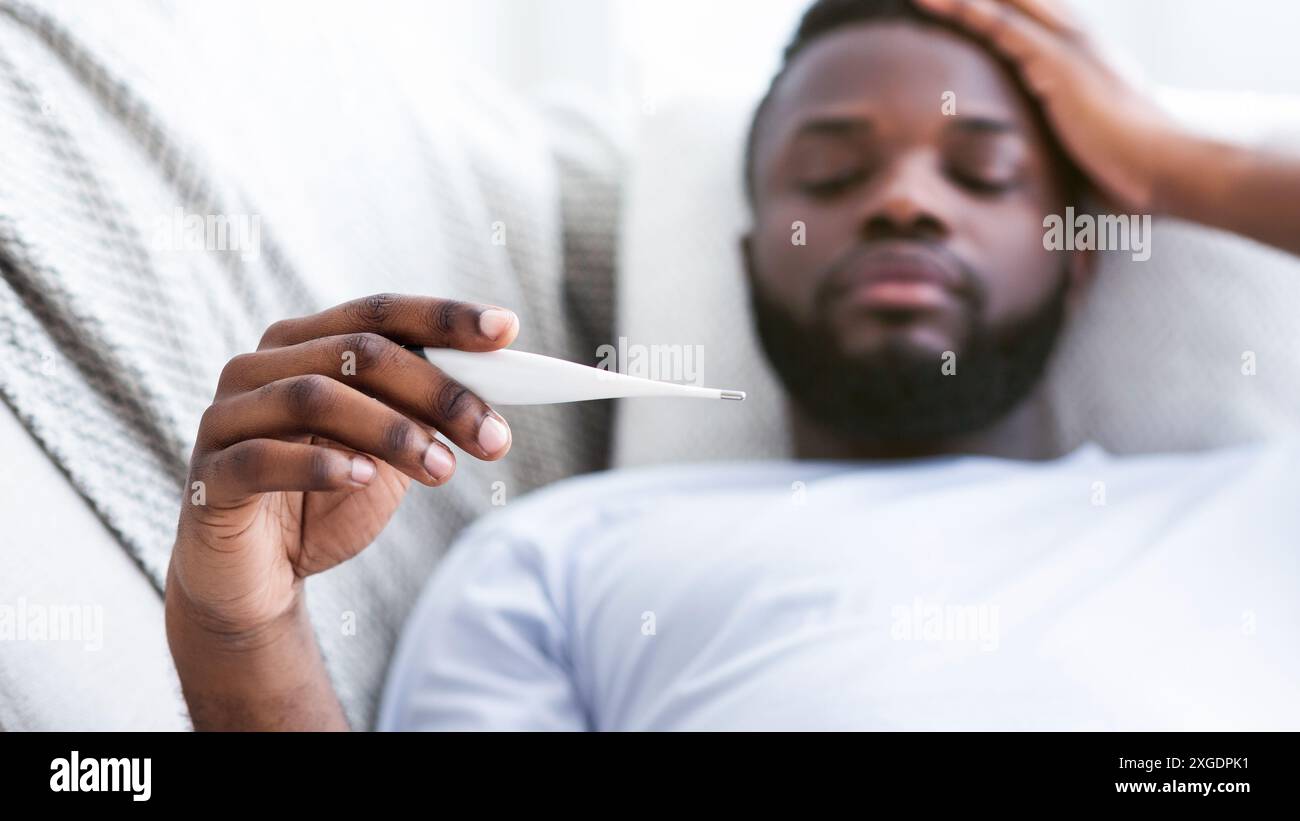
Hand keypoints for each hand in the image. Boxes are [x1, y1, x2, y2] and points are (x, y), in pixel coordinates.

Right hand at [168, 294, 517, 639]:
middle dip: (439, 391)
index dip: (444, 317)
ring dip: (392, 431)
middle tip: (494, 436)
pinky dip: (320, 465)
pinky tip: (364, 479)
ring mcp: (226, 418)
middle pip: (359, 352)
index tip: (507, 331)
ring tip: (444, 471)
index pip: (380, 312)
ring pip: (315, 397)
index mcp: (305, 344)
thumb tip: (494, 387)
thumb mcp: (389, 453)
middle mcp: (259, 366)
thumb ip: (424, 414)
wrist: (258, 580)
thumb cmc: (328, 501)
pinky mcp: (207, 477)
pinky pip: (261, 458)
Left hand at [913, 0, 1185, 211]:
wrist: (1170, 171)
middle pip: (1021, 3)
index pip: (1032, 24)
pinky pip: (1002, 27)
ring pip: (1007, 6)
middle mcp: (1078, 45)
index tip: (957, 6)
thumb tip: (1048, 206)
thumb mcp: (1085, 159)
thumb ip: (1060, 159)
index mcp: (1084, 63)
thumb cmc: (1135, 177)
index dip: (998, 11)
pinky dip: (967, 11)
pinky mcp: (1059, 64)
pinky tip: (936, 1)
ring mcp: (1070, 50)